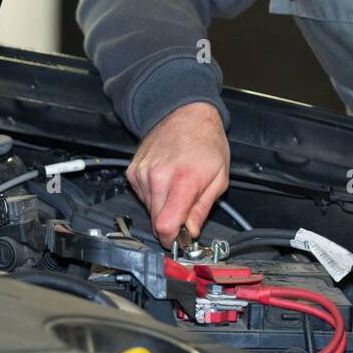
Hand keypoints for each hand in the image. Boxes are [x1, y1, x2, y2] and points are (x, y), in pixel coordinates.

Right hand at [125, 101, 229, 247]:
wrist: (186, 114)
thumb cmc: (206, 143)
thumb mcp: (219, 178)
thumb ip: (203, 209)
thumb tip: (191, 232)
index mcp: (183, 180)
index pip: (166, 225)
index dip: (173, 238)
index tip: (180, 238)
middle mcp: (158, 177)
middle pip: (155, 222)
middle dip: (171, 224)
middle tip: (185, 210)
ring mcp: (143, 173)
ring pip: (149, 209)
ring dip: (163, 206)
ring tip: (177, 186)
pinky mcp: (133, 171)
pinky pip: (142, 196)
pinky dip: (154, 194)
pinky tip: (166, 179)